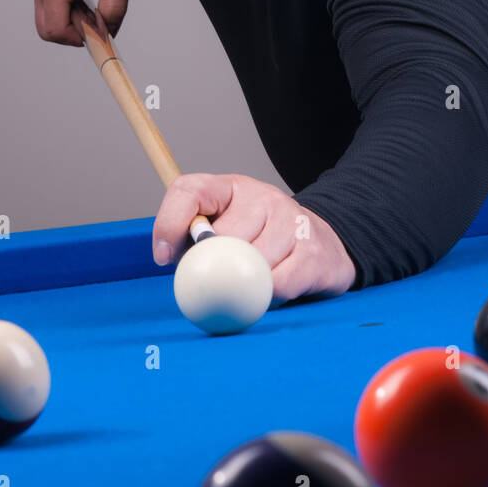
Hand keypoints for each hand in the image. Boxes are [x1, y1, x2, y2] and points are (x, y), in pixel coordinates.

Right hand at [33, 0, 132, 45]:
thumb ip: (114, 9)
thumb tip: (106, 31)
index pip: (56, 29)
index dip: (79, 37)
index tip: (98, 30)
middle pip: (46, 30)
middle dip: (72, 34)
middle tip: (94, 22)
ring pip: (47, 21)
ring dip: (70, 24)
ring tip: (92, 9)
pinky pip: (51, 9)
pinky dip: (68, 14)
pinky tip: (85, 4)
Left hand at [152, 173, 356, 303]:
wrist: (324, 246)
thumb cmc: (261, 242)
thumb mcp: (225, 230)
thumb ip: (193, 241)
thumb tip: (167, 257)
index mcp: (232, 188)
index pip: (191, 191)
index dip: (170, 222)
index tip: (163, 256)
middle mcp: (264, 197)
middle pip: (222, 237)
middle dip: (214, 265)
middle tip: (218, 278)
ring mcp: (292, 221)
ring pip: (250, 264)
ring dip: (243, 286)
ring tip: (249, 285)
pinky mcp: (312, 252)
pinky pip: (276, 285)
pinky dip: (266, 298)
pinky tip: (270, 292)